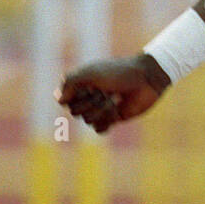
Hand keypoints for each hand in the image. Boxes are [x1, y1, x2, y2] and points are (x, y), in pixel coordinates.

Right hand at [55, 54, 169, 132]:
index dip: (76, 96)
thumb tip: (59, 100)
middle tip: (105, 91)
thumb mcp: (91, 73)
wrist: (145, 80)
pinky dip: (107, 121)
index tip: (89, 86)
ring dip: (102, 111)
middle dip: (91, 103)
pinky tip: (116, 111)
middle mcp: (87, 98)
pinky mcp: (111, 119)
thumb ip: (70, 82)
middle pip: (75, 113)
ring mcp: (99, 109)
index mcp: (79, 85)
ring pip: (88, 121)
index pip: (64, 101)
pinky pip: (99, 130)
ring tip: (114, 99)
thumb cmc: (118, 73)